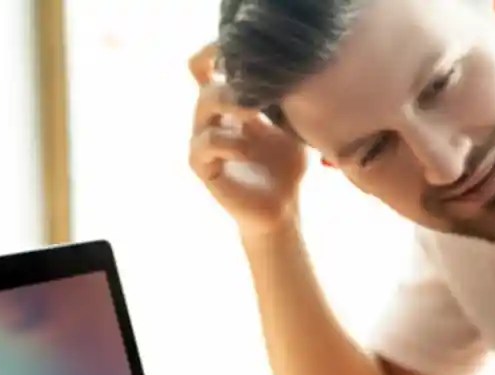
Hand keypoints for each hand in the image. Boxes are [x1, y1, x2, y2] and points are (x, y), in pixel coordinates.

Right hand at [187, 43, 306, 236]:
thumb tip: (292, 68)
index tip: (235, 47)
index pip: (206, 68)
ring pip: (202, 110)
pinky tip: (246, 150)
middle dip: (233, 82)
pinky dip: (227, 144)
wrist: (280, 207)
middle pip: (207, 85)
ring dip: (229, 105)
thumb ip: (283, 100)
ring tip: (254, 114)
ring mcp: (204, 142)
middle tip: (259, 90)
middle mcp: (212, 119)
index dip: (211, 53)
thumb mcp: (291, 127)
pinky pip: (204, 147)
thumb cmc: (285, 166)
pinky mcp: (202, 167)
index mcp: (229, 105)